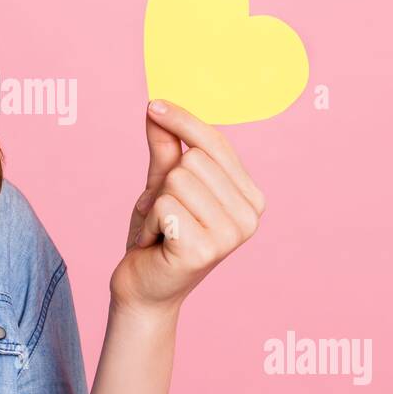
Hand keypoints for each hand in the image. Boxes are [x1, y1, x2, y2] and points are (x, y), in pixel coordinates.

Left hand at [110, 99, 264, 314]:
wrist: (143, 289)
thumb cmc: (157, 237)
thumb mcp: (162, 185)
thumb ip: (165, 147)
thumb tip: (156, 106)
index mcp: (249, 197)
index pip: (216, 144)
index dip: (182, 120)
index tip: (153, 104)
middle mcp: (249, 216)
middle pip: (193, 160)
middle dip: (164, 183)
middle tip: (164, 215)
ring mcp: (230, 235)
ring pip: (177, 180)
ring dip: (156, 204)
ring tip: (162, 230)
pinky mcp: (204, 250)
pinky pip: (164, 205)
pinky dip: (150, 222)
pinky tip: (157, 244)